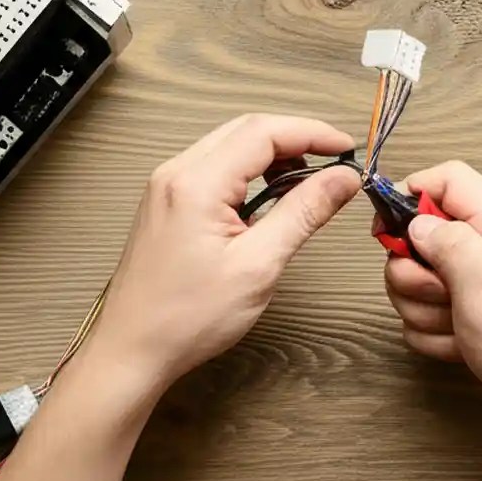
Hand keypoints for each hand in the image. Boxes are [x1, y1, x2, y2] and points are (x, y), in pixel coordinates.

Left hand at [96, 114, 360, 387]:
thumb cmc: (188, 317)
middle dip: (295, 138)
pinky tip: (270, 197)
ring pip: (229, 147)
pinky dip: (249, 172)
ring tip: (309, 183)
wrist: (131, 350)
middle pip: (245, 130)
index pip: (263, 131)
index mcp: (196, 183)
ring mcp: (166, 187)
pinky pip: (214, 169)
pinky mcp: (166, 203)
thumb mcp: (259, 265)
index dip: (312, 132)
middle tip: (336, 163)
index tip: (349, 150)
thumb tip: (344, 178)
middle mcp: (176, 173)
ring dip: (272, 154)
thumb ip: (304, 213)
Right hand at [381, 161, 481, 435]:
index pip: (449, 179)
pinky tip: (459, 345)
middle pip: (426, 230)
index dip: (411, 197)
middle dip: (414, 271)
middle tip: (438, 299)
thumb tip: (417, 220)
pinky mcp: (476, 305)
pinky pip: (431, 306)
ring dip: (423, 306)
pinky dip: (435, 329)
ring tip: (455, 329)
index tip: (387, 235)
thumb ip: (450, 246)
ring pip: (422, 273)